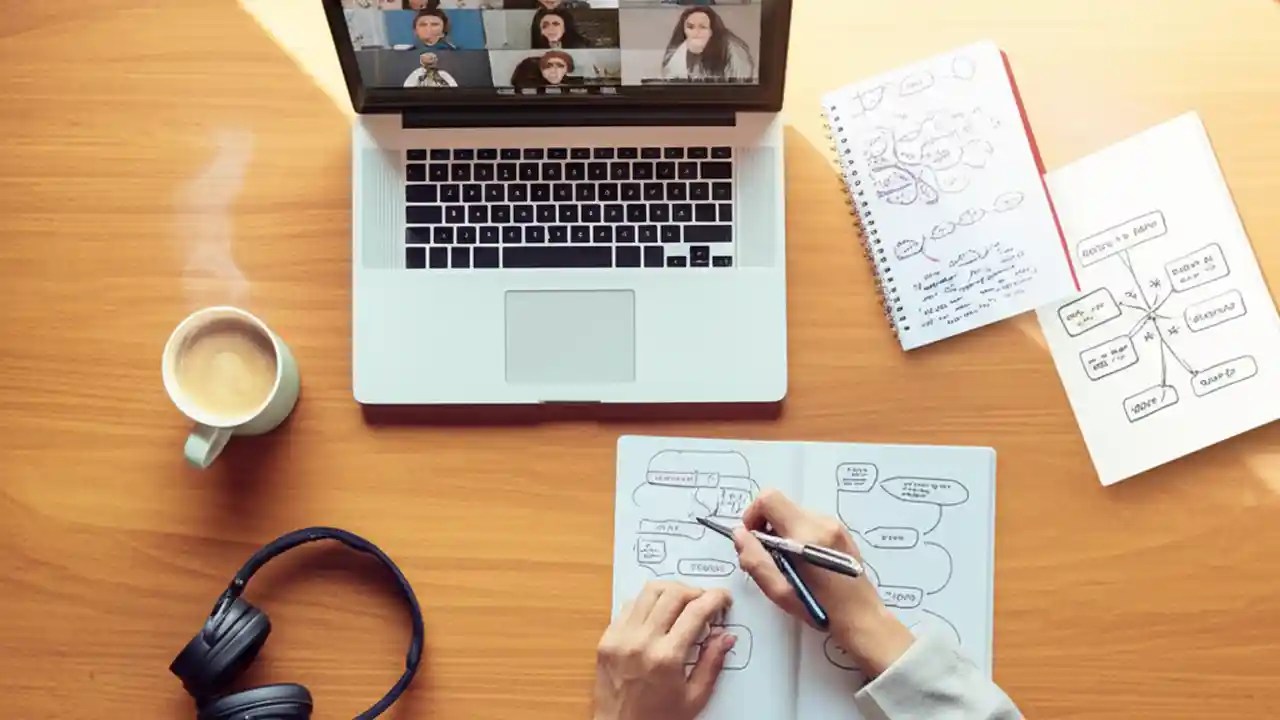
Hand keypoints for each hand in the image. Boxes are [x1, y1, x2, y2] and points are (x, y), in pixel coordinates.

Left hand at [594, 581, 734, 719]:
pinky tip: (658, 615)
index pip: (696, 611)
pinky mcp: (606, 639)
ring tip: (683, 603)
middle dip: (695, 591)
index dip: (715, 598)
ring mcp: (620, 638)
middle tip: (705, 602)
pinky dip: (647, 603)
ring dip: (670, 591)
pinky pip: (628, 606)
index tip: (723, 598)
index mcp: (666, 658)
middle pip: (673, 593)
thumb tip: (726, 635)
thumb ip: (712, 663)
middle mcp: (641, 642)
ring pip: (648, 591)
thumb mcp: (694, 698)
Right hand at [733, 489, 914, 676]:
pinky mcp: (841, 530)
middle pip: (781, 506)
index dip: (753, 515)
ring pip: (794, 514)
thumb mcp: (780, 592)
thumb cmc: (821, 610)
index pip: (769, 499)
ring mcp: (835, 524)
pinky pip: (809, 522)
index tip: (753, 540)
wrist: (862, 617)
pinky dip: (798, 535)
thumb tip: (739, 535)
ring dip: (783, 532)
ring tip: (788, 564)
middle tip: (768, 557)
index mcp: (806, 535)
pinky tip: (804, 561)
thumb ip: (755, 561)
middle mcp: (823, 522)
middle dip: (767, 527)